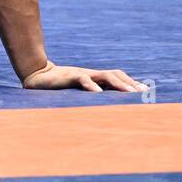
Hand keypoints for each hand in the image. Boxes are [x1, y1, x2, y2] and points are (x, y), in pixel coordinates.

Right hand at [22, 61, 146, 92]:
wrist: (36, 75)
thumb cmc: (56, 87)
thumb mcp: (75, 93)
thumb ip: (89, 97)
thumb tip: (103, 107)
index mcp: (93, 78)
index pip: (117, 77)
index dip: (131, 82)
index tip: (145, 92)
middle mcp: (90, 74)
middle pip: (115, 74)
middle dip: (130, 83)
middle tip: (143, 93)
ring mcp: (81, 74)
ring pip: (105, 75)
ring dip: (118, 84)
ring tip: (129, 93)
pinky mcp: (69, 76)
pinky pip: (83, 79)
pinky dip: (91, 85)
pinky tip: (98, 93)